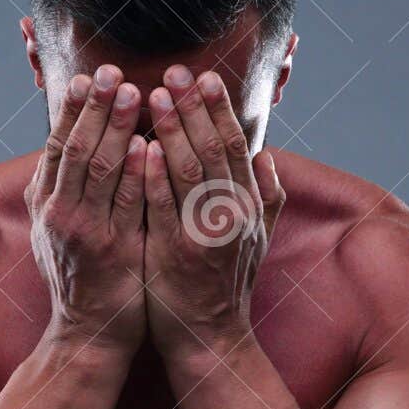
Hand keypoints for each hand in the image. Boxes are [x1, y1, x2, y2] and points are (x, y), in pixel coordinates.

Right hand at [28, 65, 148, 354]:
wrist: (90, 332)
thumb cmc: (81, 275)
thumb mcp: (56, 228)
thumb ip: (58, 187)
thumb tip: (61, 141)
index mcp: (47, 203)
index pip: (57, 145)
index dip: (71, 109)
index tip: (86, 76)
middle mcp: (60, 214)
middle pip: (77, 149)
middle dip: (95, 107)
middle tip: (111, 71)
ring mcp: (86, 232)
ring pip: (100, 170)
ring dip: (117, 128)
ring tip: (134, 92)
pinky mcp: (115, 251)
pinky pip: (127, 205)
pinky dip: (138, 173)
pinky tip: (149, 145)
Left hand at [141, 66, 284, 359]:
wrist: (209, 338)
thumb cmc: (226, 286)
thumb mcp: (256, 239)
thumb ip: (266, 195)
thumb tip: (268, 155)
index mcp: (247, 204)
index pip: (236, 144)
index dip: (220, 108)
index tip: (204, 76)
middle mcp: (231, 213)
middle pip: (214, 147)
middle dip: (193, 105)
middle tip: (174, 70)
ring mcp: (204, 233)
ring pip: (190, 170)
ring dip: (171, 129)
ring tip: (153, 95)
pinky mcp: (176, 252)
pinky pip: (164, 207)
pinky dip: (153, 176)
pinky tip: (140, 148)